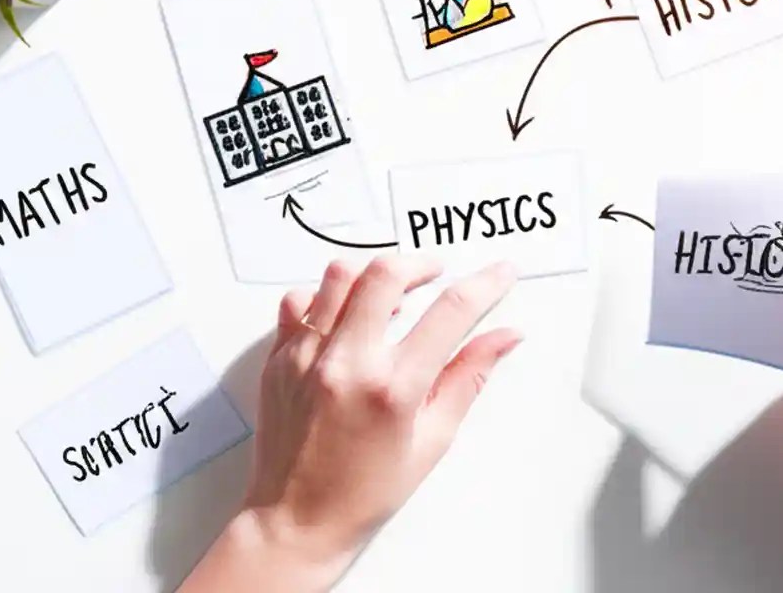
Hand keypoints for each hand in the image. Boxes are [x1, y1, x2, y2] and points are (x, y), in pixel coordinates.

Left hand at [181, 256, 519, 592]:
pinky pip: (299, 301)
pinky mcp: (278, 359)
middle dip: (422, 263)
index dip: (485, 285)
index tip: (501, 274)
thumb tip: (504, 337)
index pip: (450, 313)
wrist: (296, 520)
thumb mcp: (432, 439)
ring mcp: (306, 358)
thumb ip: (468, 377)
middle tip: (436, 273)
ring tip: (391, 294)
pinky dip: (326, 297)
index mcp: (393, 389)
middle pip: (386, 274)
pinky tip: (345, 316)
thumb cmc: (364, 491)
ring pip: (339, 276)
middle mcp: (346, 365)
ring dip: (373, 274)